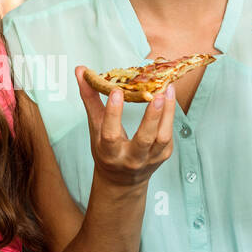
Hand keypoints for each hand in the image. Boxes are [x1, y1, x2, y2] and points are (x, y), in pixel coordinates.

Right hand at [76, 65, 175, 188]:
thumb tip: (81, 71)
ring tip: (167, 89)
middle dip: (151, 117)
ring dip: (167, 112)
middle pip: (144, 139)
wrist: (122, 181)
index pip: (110, 134)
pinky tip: (169, 96)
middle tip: (156, 94)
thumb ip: (90, 100)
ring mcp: (150, 159)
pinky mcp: (163, 155)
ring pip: (162, 137)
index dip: (113, 114)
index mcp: (109, 154)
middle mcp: (131, 159)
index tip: (116, 92)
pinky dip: (170, 114)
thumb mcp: (95, 129)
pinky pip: (168, 134)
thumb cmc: (106, 151)